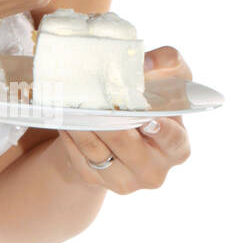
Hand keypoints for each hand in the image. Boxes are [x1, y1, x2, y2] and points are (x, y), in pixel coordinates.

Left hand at [57, 46, 192, 192]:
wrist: (125, 127)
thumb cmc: (153, 100)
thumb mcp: (169, 77)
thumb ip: (167, 62)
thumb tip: (145, 63)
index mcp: (177, 149)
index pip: (173, 142)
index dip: (161, 132)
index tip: (148, 119)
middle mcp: (153, 171)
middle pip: (126, 145)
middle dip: (109, 120)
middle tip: (93, 98)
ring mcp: (123, 180)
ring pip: (96, 150)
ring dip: (81, 124)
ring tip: (69, 103)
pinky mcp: (95, 179)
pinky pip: (76, 155)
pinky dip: (69, 133)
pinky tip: (64, 115)